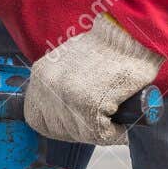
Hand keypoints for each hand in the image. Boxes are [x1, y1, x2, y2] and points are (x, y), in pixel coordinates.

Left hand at [24, 16, 163, 145]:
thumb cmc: (107, 49)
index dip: (58, 126)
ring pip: (79, 134)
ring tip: (111, 110)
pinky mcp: (90, 104)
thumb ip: (58, 86)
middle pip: (57, 130)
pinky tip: (121, 116)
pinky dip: (115, 132)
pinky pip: (101, 135)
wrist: (132, 33)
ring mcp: (67, 95)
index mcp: (40, 74)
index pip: (35, 119)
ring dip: (98, 130)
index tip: (76, 121)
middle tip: (99, 116)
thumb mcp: (69, 63)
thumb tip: (59, 116)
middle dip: (79, 129)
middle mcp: (48, 86)